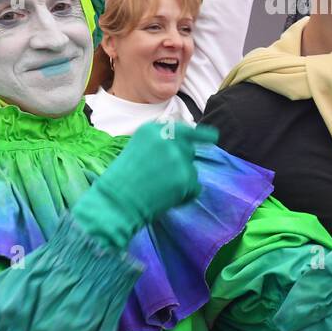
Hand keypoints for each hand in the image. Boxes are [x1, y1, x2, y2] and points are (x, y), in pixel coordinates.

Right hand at [73, 120, 220, 248]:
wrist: (117, 202)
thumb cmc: (122, 180)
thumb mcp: (137, 149)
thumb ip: (160, 143)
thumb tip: (187, 145)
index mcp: (153, 129)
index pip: (184, 129)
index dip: (200, 134)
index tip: (214, 137)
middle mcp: (168, 139)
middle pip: (189, 150)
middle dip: (181, 164)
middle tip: (161, 178)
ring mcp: (179, 158)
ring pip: (192, 170)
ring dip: (181, 180)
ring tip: (159, 189)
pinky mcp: (186, 177)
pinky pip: (195, 187)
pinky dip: (185, 195)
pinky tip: (167, 198)